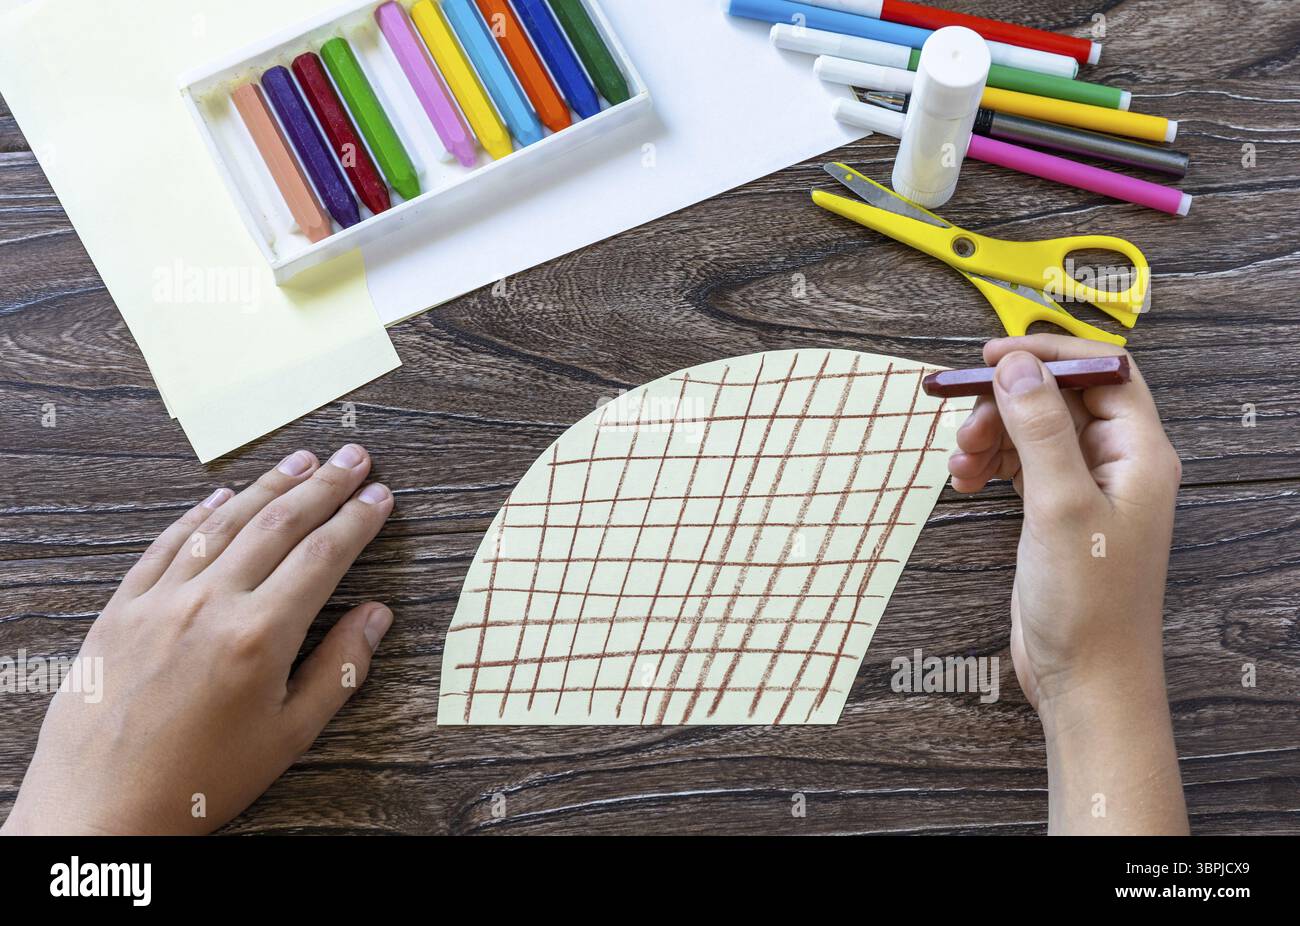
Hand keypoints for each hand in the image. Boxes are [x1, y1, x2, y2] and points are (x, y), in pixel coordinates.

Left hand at [1, 445, 394, 834]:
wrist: (98, 810)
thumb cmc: (201, 782)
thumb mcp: (289, 737)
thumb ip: (339, 670)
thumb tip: (376, 616)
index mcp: (260, 635)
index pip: (323, 556)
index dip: (357, 520)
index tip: (380, 496)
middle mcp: (210, 604)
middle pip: (279, 524)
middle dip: (324, 486)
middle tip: (354, 458)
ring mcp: (160, 601)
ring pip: (224, 523)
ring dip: (268, 485)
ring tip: (302, 459)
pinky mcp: (121, 608)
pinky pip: (165, 545)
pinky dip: (198, 514)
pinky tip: (221, 495)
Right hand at [948, 335, 1187, 833]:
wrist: (1086, 679)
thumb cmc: (1089, 605)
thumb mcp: (1059, 505)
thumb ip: (1039, 429)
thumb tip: (1018, 366)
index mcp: (1139, 454)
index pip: (1102, 372)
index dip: (1049, 354)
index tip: (992, 356)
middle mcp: (1117, 465)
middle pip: (1058, 400)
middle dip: (1006, 402)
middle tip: (962, 420)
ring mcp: (1086, 490)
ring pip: (1032, 432)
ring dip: (990, 435)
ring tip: (960, 461)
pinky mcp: (1057, 515)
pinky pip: (1020, 467)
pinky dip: (989, 465)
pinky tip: (965, 481)